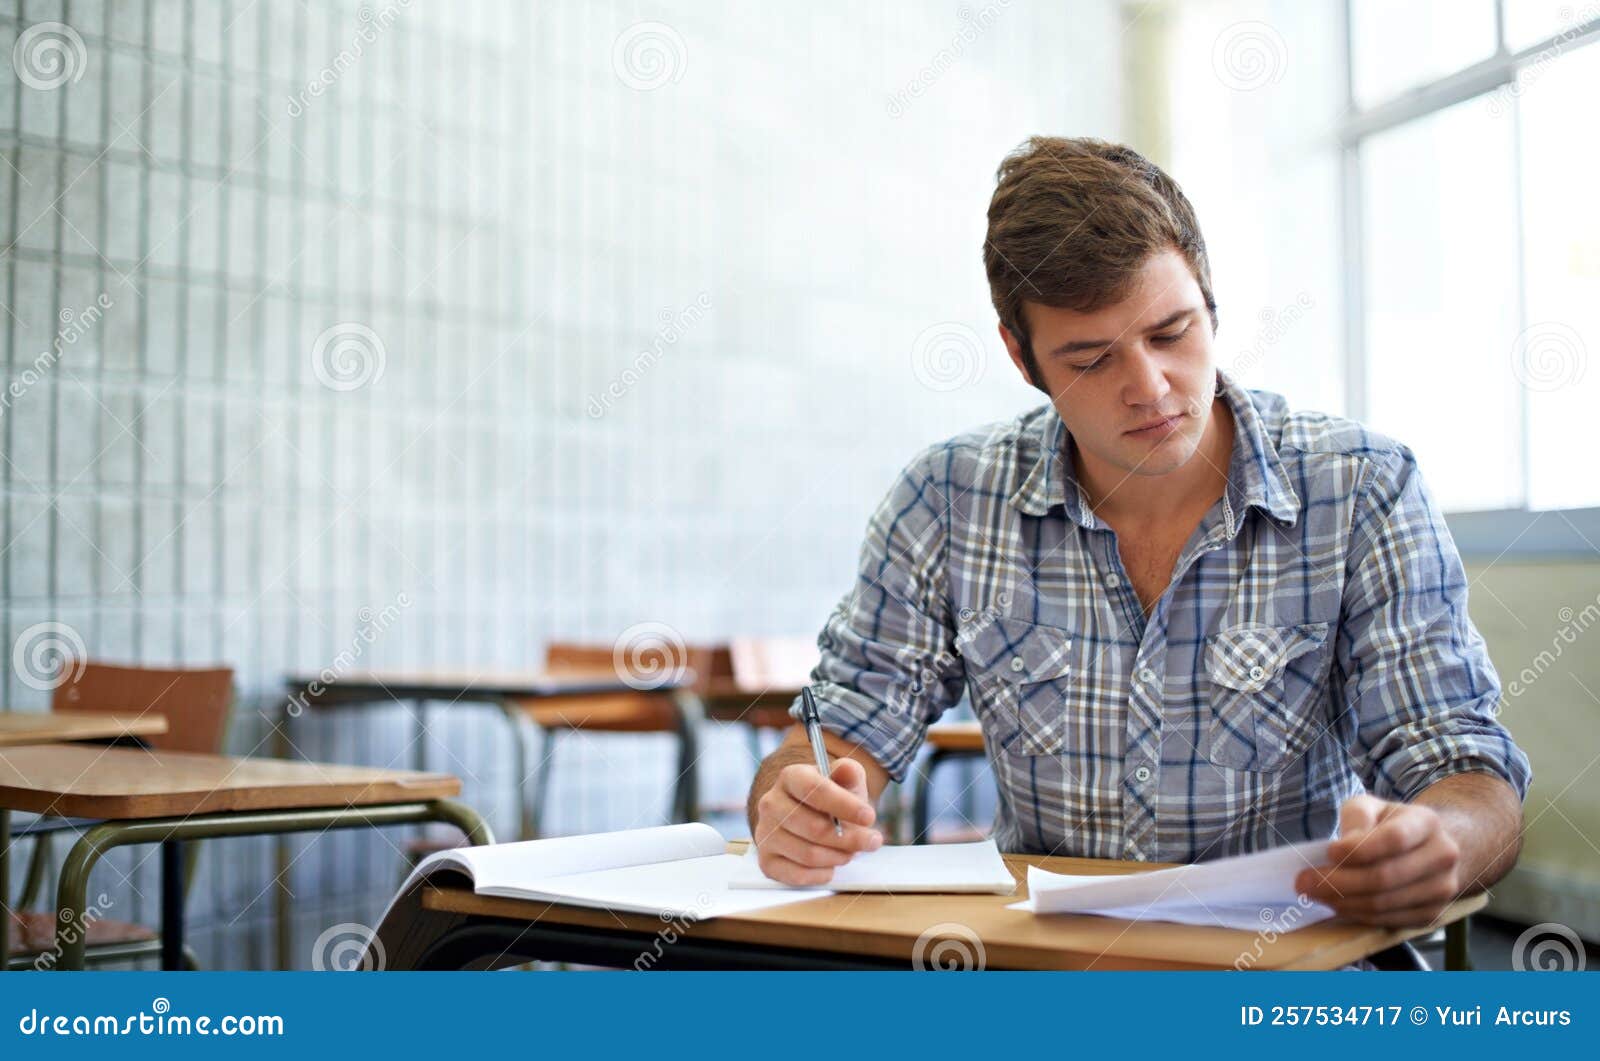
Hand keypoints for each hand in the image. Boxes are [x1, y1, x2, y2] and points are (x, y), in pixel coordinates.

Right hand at [753, 758, 882, 884]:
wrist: (814, 817)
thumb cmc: (833, 799)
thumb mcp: (846, 780)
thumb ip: (848, 772)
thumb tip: (846, 769)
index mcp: (790, 777)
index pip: (813, 790)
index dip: (843, 805)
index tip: (869, 817)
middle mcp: (771, 804)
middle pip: (814, 828)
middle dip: (850, 838)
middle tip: (871, 841)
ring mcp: (765, 834)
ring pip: (809, 854)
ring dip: (839, 857)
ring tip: (852, 851)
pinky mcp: (766, 861)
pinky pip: (798, 875)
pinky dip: (822, 874)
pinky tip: (831, 864)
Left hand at [1295, 794, 1461, 926]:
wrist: (1432, 847)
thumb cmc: (1391, 824)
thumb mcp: (1371, 807)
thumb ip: (1356, 817)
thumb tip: (1343, 848)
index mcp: (1427, 822)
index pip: (1393, 839)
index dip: (1357, 850)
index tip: (1328, 852)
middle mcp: (1442, 856)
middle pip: (1384, 877)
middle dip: (1337, 882)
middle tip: (1303, 882)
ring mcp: (1441, 889)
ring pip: (1384, 904)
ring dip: (1342, 902)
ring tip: (1314, 893)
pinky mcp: (1432, 914)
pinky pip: (1388, 920)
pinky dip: (1357, 915)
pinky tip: (1336, 904)